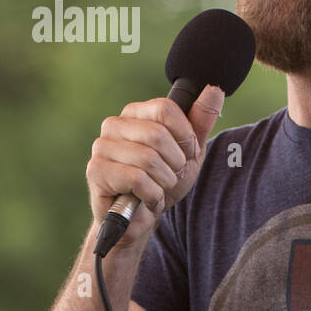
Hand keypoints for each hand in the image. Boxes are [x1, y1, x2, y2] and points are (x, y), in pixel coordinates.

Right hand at [85, 84, 224, 248]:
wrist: (139, 220)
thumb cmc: (161, 181)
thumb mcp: (189, 151)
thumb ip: (200, 121)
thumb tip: (214, 89)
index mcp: (135, 113)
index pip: (166, 109)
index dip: (185, 137)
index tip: (185, 154)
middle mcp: (114, 124)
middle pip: (158, 135)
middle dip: (175, 164)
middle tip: (169, 177)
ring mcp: (102, 147)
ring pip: (149, 159)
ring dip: (164, 183)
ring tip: (156, 189)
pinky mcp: (96, 170)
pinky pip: (137, 179)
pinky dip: (152, 195)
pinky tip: (145, 200)